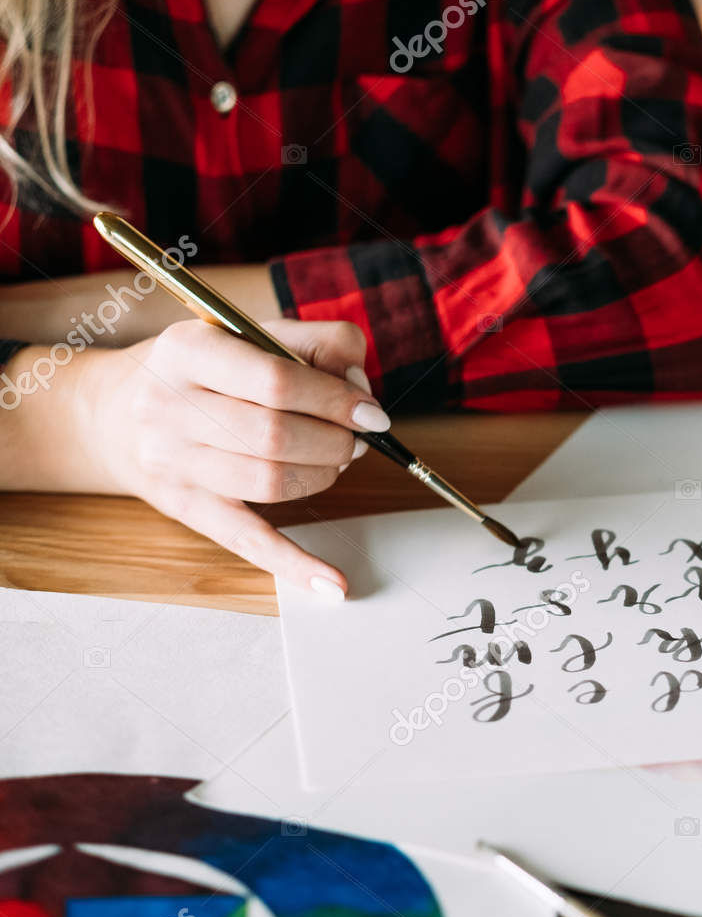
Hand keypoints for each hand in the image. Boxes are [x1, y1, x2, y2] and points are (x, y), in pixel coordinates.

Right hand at [78, 319, 385, 597]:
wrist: (114, 412)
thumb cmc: (204, 369)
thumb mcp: (251, 332)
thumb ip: (320, 344)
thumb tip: (360, 389)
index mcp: (188, 350)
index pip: (277, 381)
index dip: (336, 401)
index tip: (371, 414)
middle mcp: (168, 405)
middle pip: (275, 436)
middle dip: (334, 442)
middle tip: (353, 440)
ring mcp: (171, 461)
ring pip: (270, 483)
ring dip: (322, 476)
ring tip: (333, 462)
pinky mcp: (183, 506)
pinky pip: (246, 541)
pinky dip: (294, 564)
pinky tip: (332, 583)